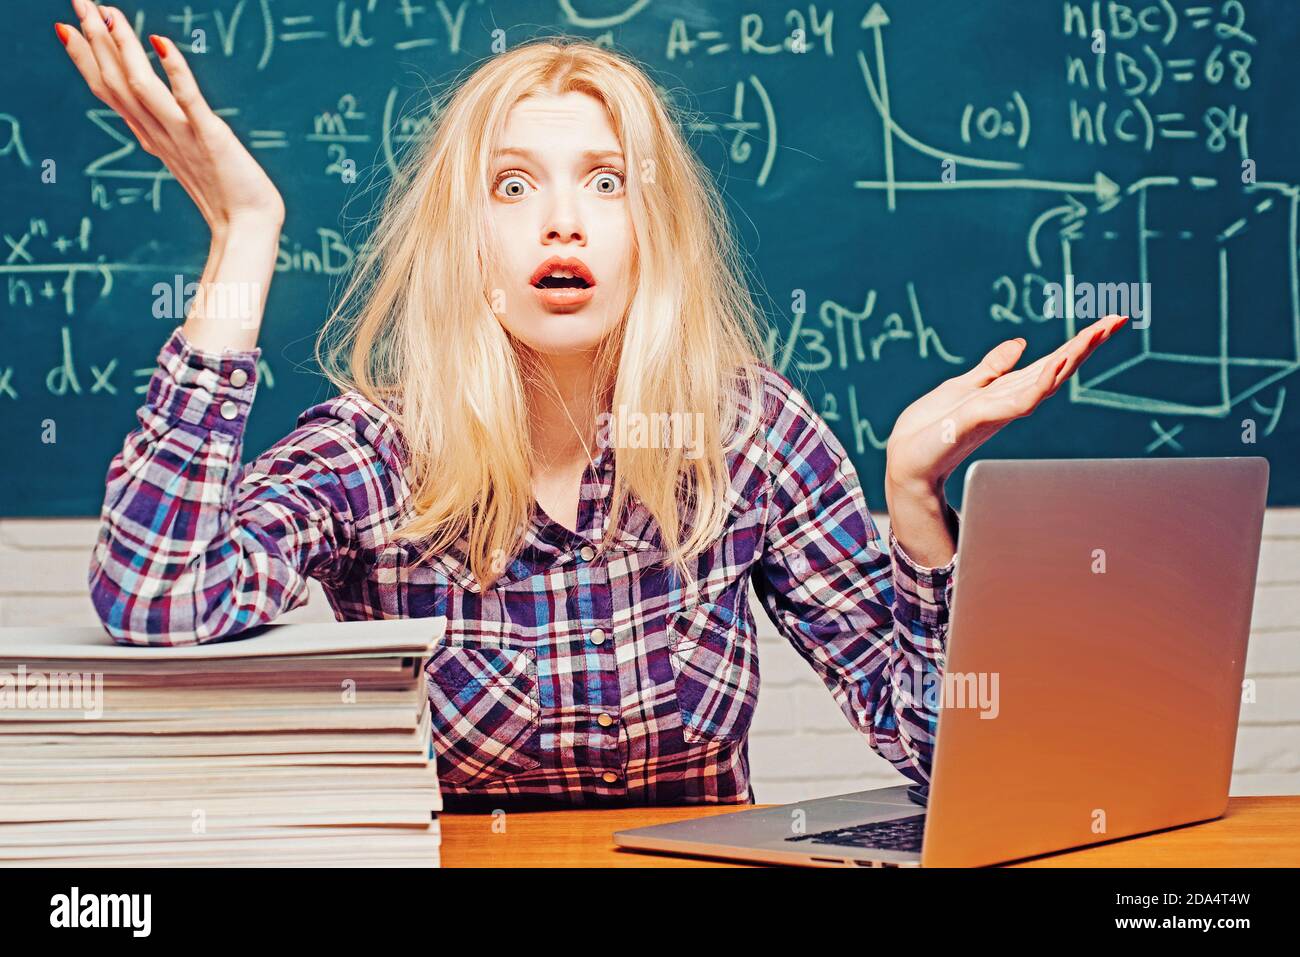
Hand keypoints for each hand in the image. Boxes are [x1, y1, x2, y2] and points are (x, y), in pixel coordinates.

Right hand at [56, 0, 284, 231]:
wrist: (250, 227)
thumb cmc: (227, 194)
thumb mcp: (186, 154)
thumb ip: (165, 132)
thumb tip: (147, 115)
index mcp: (152, 137)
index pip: (110, 92)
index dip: (87, 60)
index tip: (66, 26)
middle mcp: (159, 135)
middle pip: (117, 84)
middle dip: (96, 41)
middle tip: (78, 0)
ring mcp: (183, 136)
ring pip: (141, 88)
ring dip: (123, 49)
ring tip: (107, 13)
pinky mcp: (212, 137)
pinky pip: (190, 102)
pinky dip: (177, 73)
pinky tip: (163, 44)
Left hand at [883, 313, 1128, 565]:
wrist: (906, 462)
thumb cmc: (931, 428)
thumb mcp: (964, 386)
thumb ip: (992, 367)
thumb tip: (1021, 343)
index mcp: (1007, 391)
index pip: (1051, 362)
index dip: (1079, 342)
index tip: (1110, 320)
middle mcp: (1010, 402)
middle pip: (1056, 369)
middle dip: (1086, 345)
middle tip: (1117, 320)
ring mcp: (998, 412)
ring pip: (1043, 383)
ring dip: (1069, 359)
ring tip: (1093, 336)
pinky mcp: (978, 419)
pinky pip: (1015, 401)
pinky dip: (1036, 386)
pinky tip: (1052, 368)